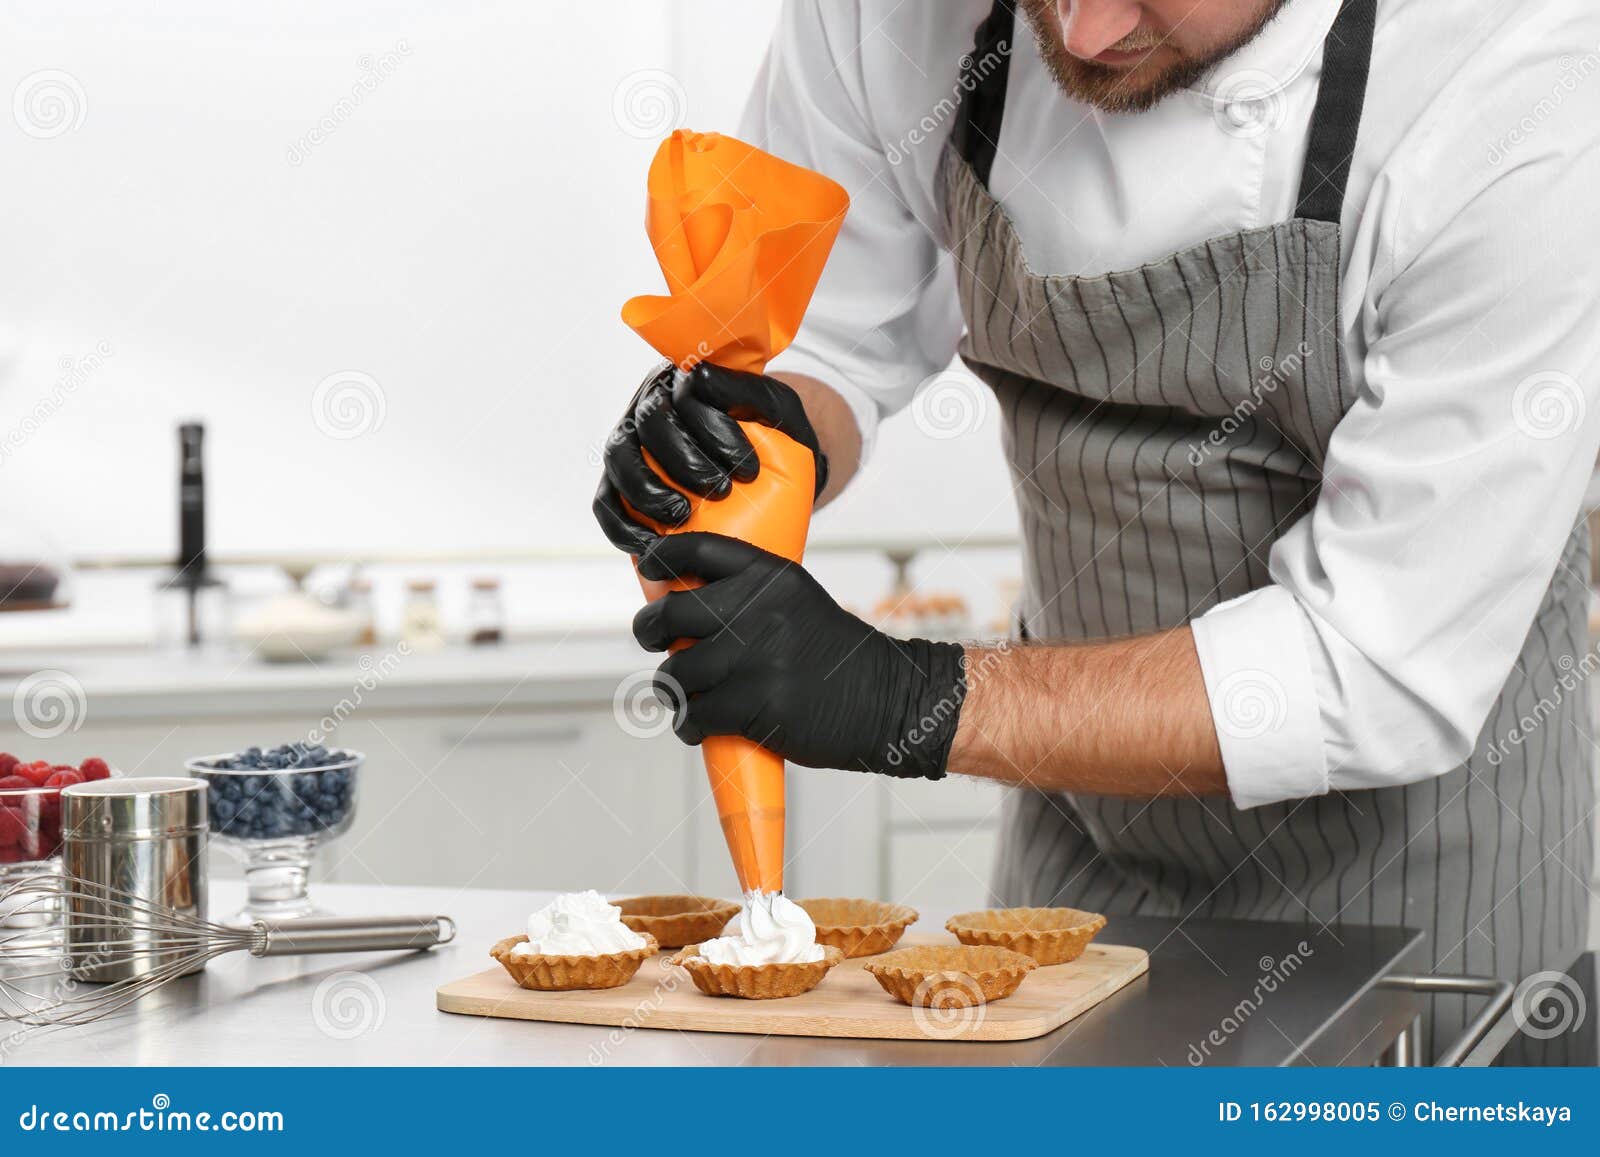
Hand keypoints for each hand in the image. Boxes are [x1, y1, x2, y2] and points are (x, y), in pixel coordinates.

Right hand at [593, 362, 829, 555]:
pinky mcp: (617, 482)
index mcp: (684, 379)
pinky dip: (623, 525)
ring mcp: (629, 442)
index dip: (715, 431)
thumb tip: (700, 377)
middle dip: (685, 460)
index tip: (750, 469)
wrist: (772, 471)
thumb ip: (748, 389)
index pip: (687, 392)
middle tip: (722, 491)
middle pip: (651, 421)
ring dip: (647, 490)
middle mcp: (650, 404)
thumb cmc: (775, 437)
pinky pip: (604, 502)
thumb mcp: (777, 410)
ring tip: (682, 515)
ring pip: (618, 457)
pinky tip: (652, 544)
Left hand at [632, 533, 966, 778]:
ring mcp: (753, 657)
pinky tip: (700, 727)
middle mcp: (758, 609)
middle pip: (670, 613)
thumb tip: (680, 602)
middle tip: (654, 641)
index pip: (698, 549)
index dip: (661, 557)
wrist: (887, 701)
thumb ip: (750, 596)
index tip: (649, 568)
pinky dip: (689, 725)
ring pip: (675, 672)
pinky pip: (692, 714)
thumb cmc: (837, 658)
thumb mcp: (799, 603)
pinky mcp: (752, 703)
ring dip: (672, 689)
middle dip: (649, 631)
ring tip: (688, 697)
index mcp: (771, 577)